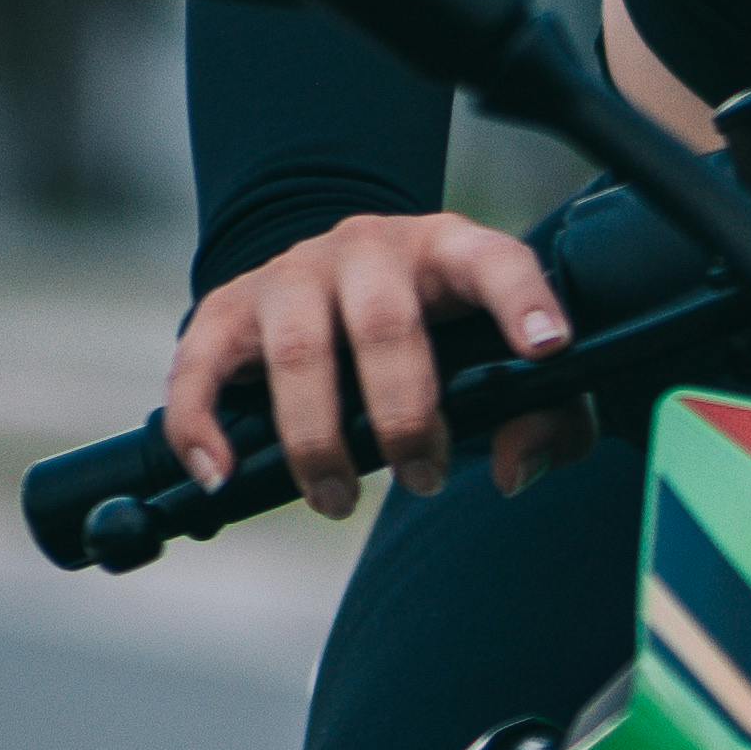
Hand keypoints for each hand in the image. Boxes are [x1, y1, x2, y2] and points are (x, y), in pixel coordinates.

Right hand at [159, 205, 580, 519]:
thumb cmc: (439, 337)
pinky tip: (223, 474)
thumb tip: (514, 469)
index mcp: (449, 252)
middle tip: (423, 479)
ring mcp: (293, 273)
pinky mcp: (230, 306)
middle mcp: (369, 250)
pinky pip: (201, 363)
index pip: (495, 262)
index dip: (523, 303)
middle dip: (405, 415)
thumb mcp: (504, 364)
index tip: (549, 351)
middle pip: (385, 323)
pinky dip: (202, 425)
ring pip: (298, 349)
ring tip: (337, 500)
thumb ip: (546, 416)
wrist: (335, 282)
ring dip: (317, 439)